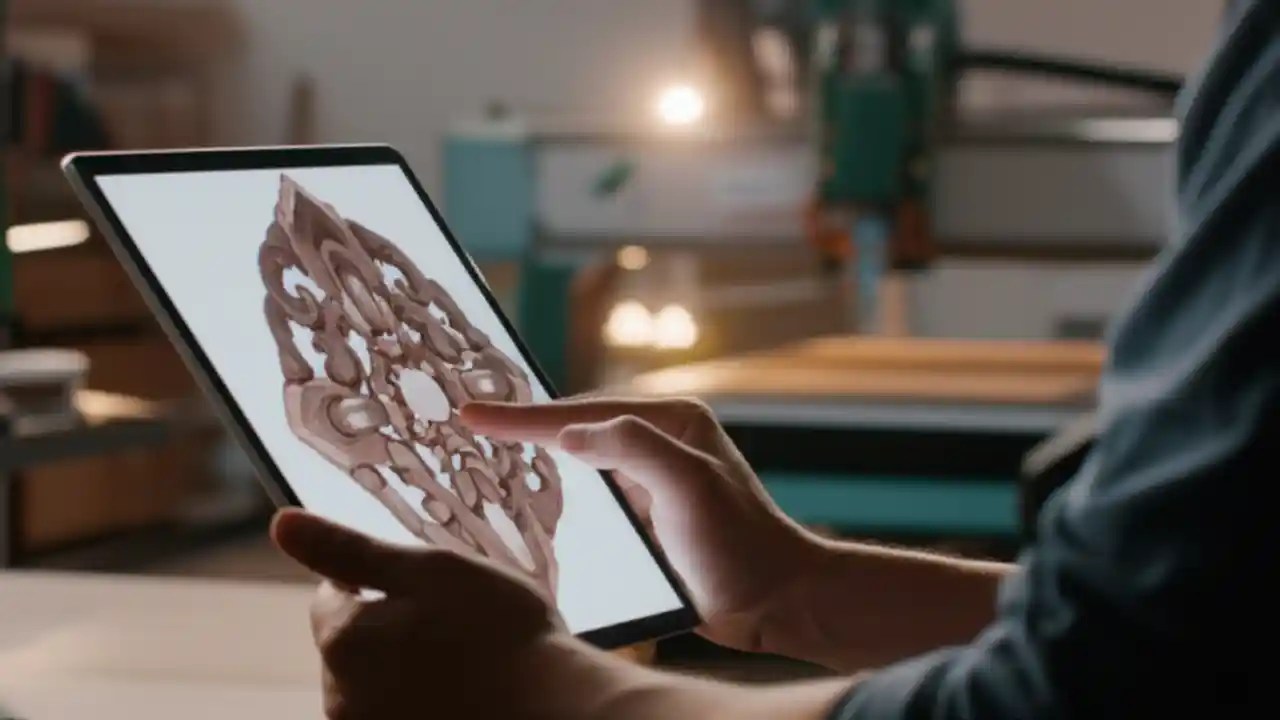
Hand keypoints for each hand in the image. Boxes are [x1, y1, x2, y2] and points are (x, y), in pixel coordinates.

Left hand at [270, 509, 652, 719]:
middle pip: (352, 644)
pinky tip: (466, 694)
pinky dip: (426, 699)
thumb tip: (281, 524)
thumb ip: (350, 549)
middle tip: (457, 622)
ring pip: (378, 683)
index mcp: (341, 638)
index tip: (429, 586)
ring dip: (411, 667)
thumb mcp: (429, 570)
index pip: (332, 593)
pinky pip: (401, 710)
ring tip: (468, 662)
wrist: (552, 709)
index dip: (379, 579)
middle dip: (393, 627)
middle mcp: (339, 697)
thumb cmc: (500, 631)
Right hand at [461, 398, 829, 653]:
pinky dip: (555, 488)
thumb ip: (634, 447)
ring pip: (579, 456)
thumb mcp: (689, 485)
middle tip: (467, 419)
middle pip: (576, 424)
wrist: (774, 600)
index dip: (523, 415)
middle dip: (523, 423)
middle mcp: (661, 439)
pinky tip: (529, 495)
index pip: (582, 413)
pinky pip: (590, 490)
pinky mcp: (647, 512)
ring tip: (482, 447)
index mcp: (672, 419)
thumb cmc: (738, 543)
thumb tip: (569, 432)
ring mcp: (653, 476)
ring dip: (535, 454)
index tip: (471, 413)